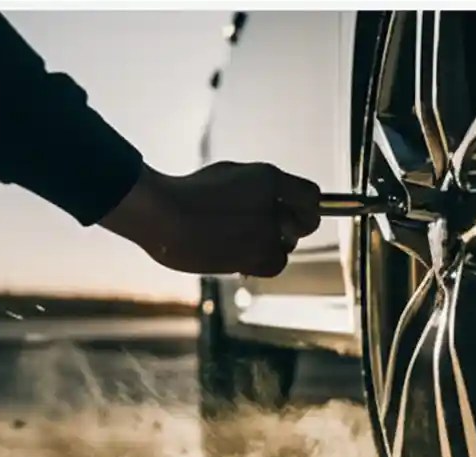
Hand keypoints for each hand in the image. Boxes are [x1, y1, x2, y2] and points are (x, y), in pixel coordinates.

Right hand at [99, 162, 321, 277]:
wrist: (163, 217)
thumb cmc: (188, 193)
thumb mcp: (230, 174)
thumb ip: (262, 186)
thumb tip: (280, 201)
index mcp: (268, 179)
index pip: (312, 196)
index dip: (307, 205)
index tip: (300, 210)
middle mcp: (273, 208)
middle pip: (307, 223)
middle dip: (292, 224)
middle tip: (270, 224)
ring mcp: (265, 236)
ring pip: (288, 246)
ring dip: (274, 244)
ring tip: (244, 237)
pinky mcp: (254, 260)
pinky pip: (275, 264)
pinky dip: (264, 261)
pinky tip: (242, 253)